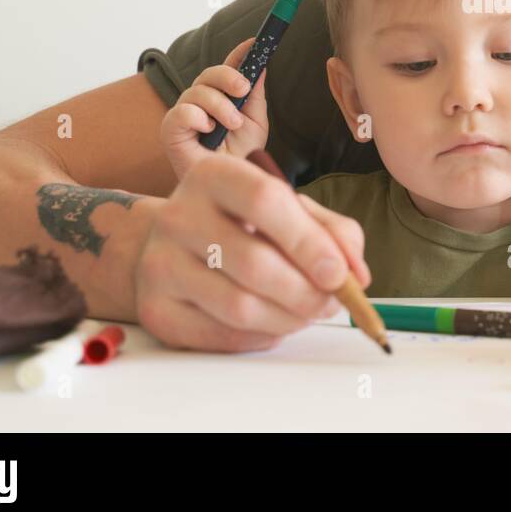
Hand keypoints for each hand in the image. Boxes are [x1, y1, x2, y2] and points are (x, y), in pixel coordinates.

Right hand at [134, 155, 371, 351]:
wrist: (168, 244)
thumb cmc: (239, 224)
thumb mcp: (286, 209)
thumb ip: (330, 231)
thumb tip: (356, 273)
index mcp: (214, 175)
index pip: (264, 199)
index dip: (308, 241)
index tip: (339, 273)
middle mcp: (178, 215)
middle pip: (254, 262)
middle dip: (306, 292)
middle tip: (331, 302)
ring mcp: (159, 263)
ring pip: (239, 306)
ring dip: (289, 318)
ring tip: (308, 313)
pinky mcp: (154, 308)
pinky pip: (221, 335)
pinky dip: (262, 336)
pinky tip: (274, 323)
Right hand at [161, 37, 269, 181]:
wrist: (231, 187)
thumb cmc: (239, 157)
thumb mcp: (254, 122)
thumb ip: (254, 96)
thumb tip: (260, 66)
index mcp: (221, 98)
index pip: (227, 68)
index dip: (239, 53)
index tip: (255, 42)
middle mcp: (200, 103)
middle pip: (208, 74)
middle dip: (228, 76)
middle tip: (243, 89)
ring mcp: (184, 116)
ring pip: (196, 91)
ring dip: (219, 105)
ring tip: (231, 125)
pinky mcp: (171, 132)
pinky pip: (180, 112)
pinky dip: (197, 117)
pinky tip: (207, 130)